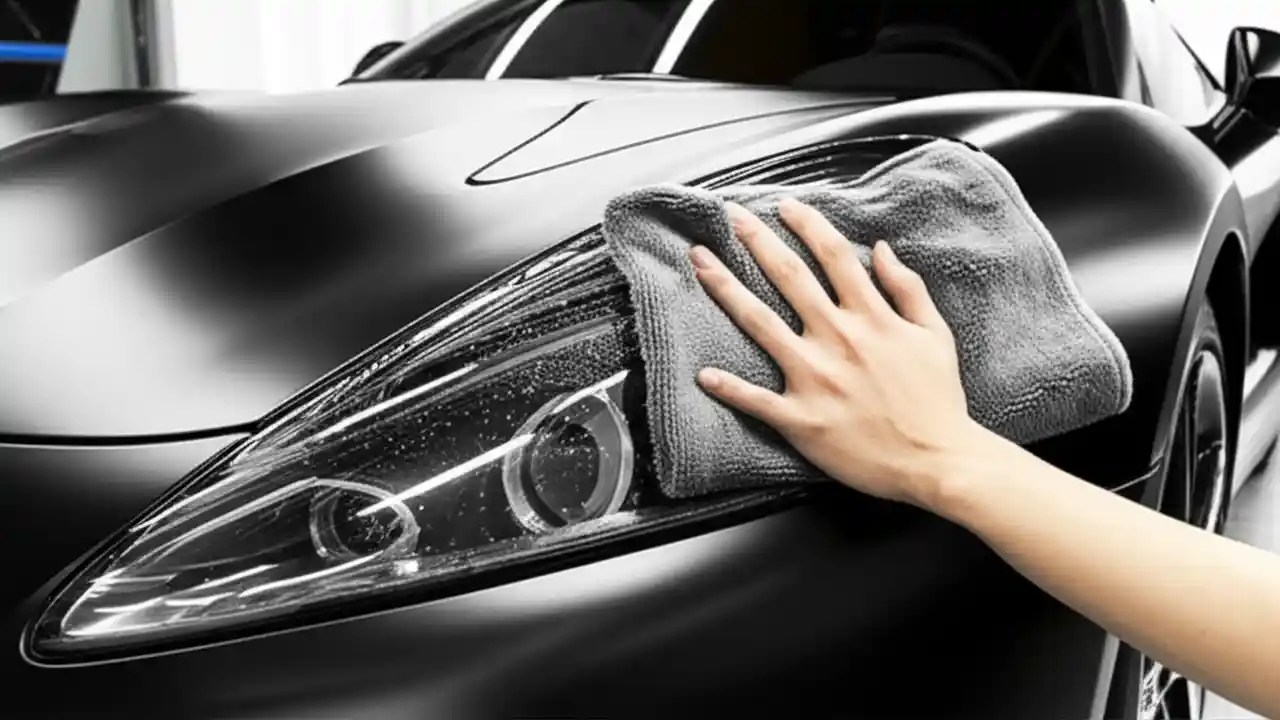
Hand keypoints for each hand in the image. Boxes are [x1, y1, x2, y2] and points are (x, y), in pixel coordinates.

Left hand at [691, 198, 986, 507]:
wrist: (939, 461)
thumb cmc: (938, 401)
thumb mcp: (935, 335)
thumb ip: (908, 288)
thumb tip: (881, 249)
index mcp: (871, 317)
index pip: (832, 255)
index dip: (806, 224)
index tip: (784, 205)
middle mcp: (838, 339)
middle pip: (788, 277)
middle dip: (755, 240)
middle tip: (729, 215)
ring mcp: (815, 378)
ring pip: (760, 324)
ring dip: (725, 289)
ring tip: (700, 263)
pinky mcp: (802, 419)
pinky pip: (756, 399)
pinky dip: (728, 387)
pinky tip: (703, 373)